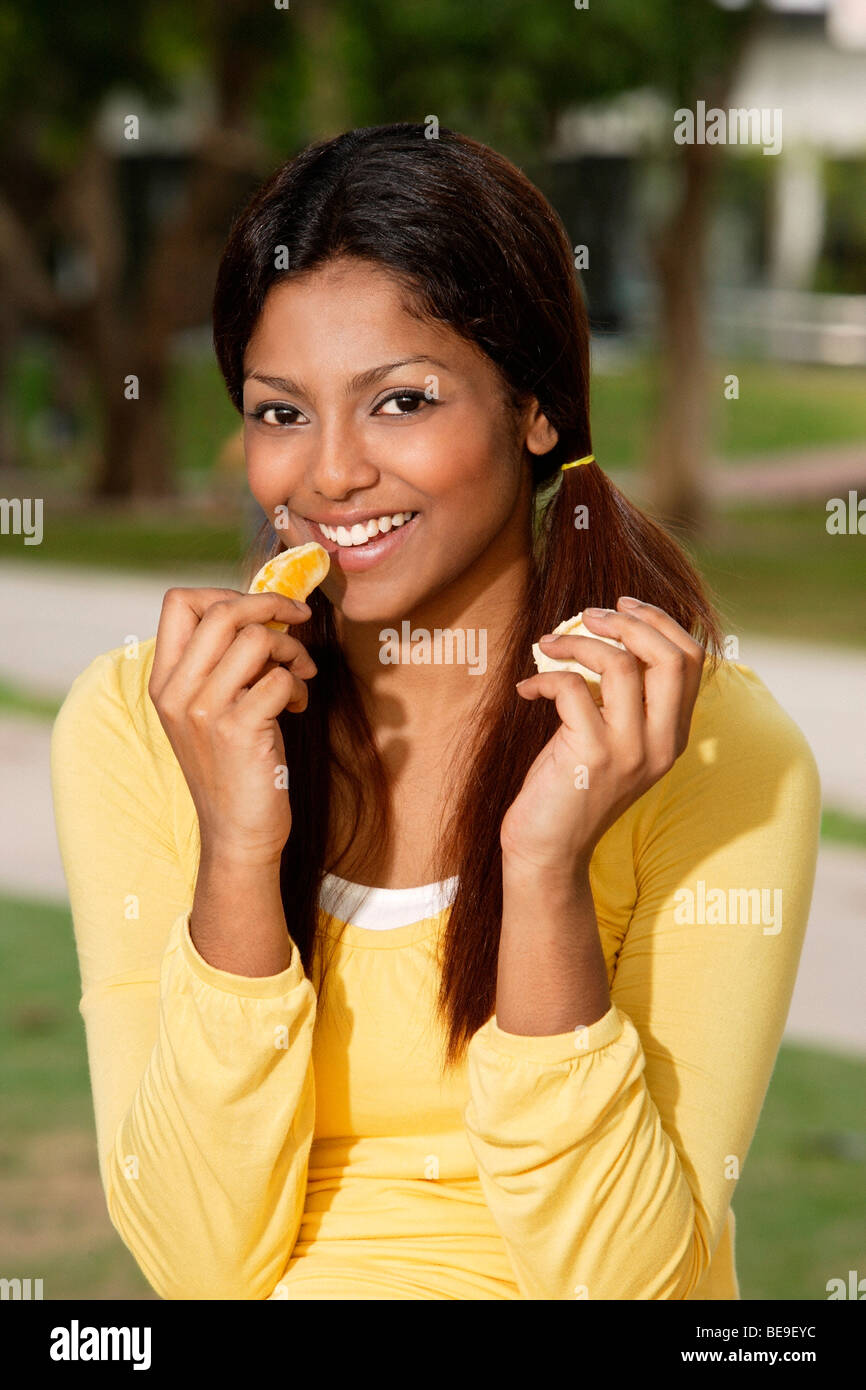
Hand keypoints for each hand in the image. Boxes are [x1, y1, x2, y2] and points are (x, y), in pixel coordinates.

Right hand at [148, 588, 316, 867]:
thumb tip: (263, 612)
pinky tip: (297, 706)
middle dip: (271, 606)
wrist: (238, 834)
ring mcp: (205, 712)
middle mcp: (177, 692)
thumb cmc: (235, 766)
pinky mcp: (239, 731)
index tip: (261, 609)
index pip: (179, 602)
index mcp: (165, 680)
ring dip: (291, 650)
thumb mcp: (212, 709)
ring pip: (256, 639)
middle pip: (222, 611)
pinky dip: (298, 685)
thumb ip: (222, 663)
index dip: (227, 593)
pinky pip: (279, 678)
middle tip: (298, 620)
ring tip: (299, 675)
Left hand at [499, 597, 705, 879]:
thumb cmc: (570, 787)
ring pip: (621, 664)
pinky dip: (544, 677)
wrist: (547, 850)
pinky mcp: (591, 756)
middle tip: (589, 615)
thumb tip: (607, 632)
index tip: (623, 606)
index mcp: (674, 735)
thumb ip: (622, 697)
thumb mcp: (610, 739)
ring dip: (579, 642)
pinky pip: (572, 688)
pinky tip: (527, 689)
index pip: (691, 660)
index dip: (659, 621)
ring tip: (548, 643)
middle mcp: (662, 743)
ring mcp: (630, 751)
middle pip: (670, 656)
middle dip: (630, 621)